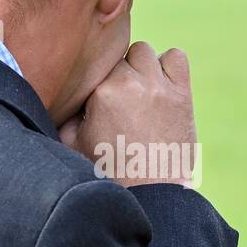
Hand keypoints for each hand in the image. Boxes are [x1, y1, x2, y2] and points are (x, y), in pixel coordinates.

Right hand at [59, 41, 197, 186]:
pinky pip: (176, 57)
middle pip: (117, 56)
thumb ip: (65, 113)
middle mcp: (131, 83)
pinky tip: (160, 86)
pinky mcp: (182, 95)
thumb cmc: (108, 173)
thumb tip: (64, 90)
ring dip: (139, 67)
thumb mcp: (72, 145)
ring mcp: (160, 87)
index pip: (94, 62)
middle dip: (115, 75)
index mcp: (102, 92)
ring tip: (137, 92)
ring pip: (144, 52)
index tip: (98, 101)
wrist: (150, 195)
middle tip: (117, 102)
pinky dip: (168, 66)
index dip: (94, 82)